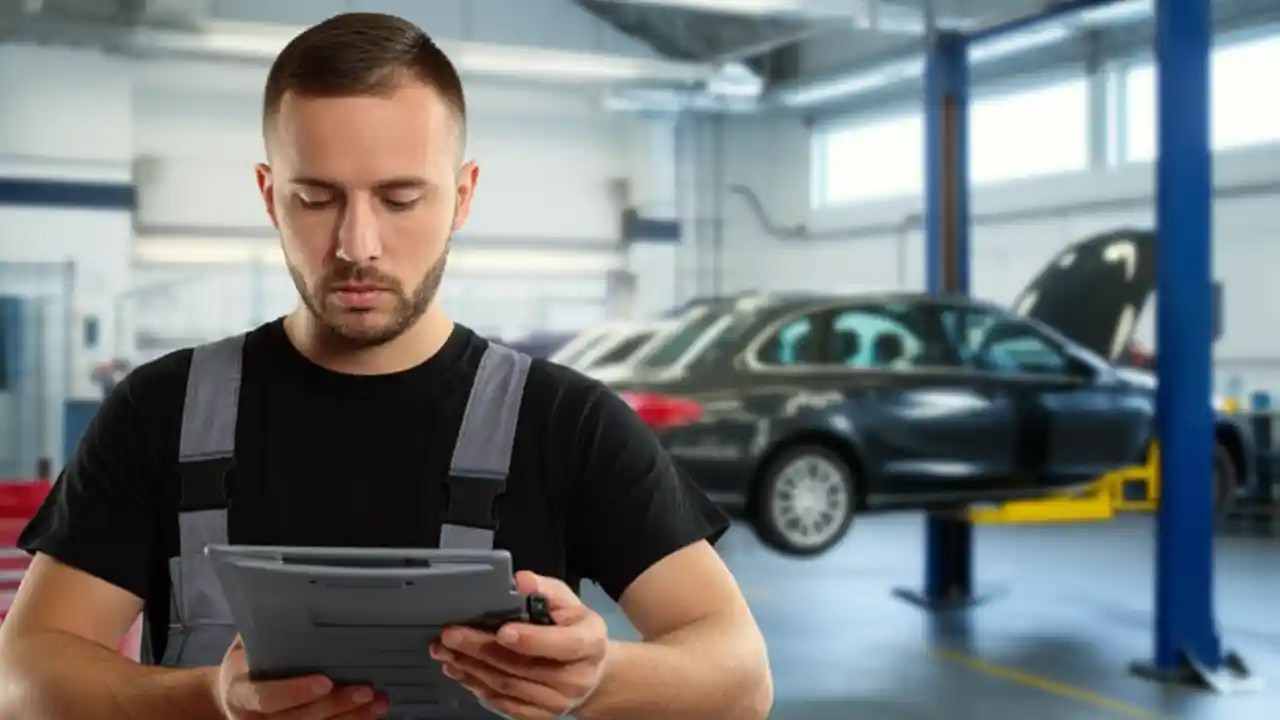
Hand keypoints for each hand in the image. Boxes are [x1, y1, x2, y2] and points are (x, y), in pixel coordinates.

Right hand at [214, 635, 390, 718]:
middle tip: (365, 690)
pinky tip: (372, 712)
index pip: (266, 697)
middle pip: (300, 717)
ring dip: (351, 716)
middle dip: (335, 705)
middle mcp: (256, 718)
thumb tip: (287, 598)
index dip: (296, 691)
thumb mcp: (245, 647)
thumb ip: (262, 632)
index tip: (325, 681)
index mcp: (241, 693)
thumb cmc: (245, 664)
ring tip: (378, 702)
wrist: (234, 696)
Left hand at [430, 571, 608, 718]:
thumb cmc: (575, 630)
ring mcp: (557, 702)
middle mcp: (575, 678)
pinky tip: (461, 672)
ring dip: (472, 669)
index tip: (502, 630)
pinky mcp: (540, 716)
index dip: (530, 639)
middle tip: (451, 635)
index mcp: (588, 644)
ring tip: (446, 652)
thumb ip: (546, 589)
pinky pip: (505, 705)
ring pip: (508, 687)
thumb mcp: (569, 602)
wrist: (591, 673)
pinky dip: (479, 687)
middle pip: (522, 666)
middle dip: (481, 649)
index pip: (561, 644)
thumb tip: (522, 580)